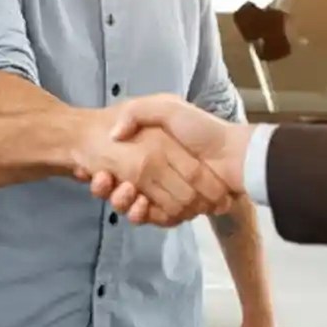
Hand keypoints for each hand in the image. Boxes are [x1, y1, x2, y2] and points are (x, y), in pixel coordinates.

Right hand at [68, 102, 230, 225]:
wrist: (233, 156)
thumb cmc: (202, 129)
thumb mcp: (167, 108)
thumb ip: (138, 113)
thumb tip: (114, 134)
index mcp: (151, 152)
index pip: (117, 166)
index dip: (103, 171)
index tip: (93, 169)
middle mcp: (155, 174)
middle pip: (120, 188)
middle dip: (107, 188)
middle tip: (101, 179)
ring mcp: (164, 194)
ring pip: (132, 205)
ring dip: (122, 202)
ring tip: (121, 191)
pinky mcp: (175, 211)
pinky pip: (153, 218)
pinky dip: (144, 215)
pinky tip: (139, 205)